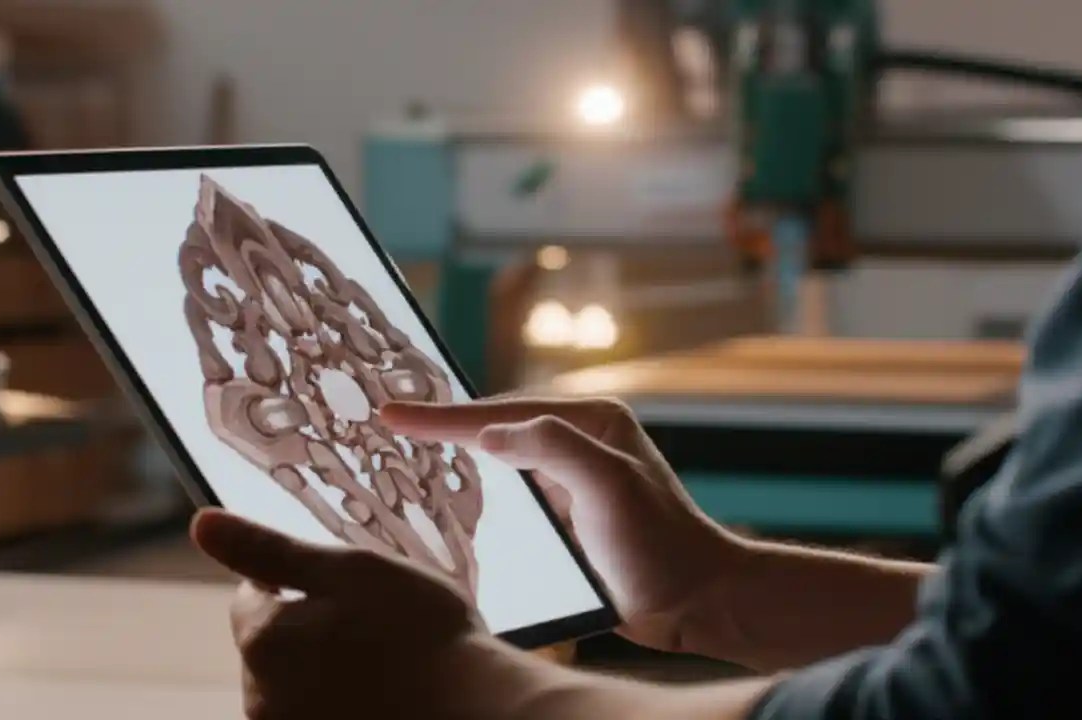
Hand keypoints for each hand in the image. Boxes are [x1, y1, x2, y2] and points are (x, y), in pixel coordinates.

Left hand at [190, 509, 572, 719]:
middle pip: (272, 644)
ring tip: (388, 662)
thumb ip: (270, 549)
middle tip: (377, 622)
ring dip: (331, 667)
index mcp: (261, 638)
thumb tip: (201, 524)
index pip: (252, 593)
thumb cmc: (420, 631)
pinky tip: (386, 694)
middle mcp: (259, 697)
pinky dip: (346, 699)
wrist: (472, 709)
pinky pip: (321, 710)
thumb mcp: (349, 570)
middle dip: (313, 627)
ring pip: (298, 683)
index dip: (299, 579)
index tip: (349, 586)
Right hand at [381, 398, 749, 653]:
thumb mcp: (609, 485)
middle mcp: (581, 439)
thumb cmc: (658, 543)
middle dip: (443, 423)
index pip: (502, 413)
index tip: (391, 413)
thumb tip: (489, 432)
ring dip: (455, 454)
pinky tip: (449, 495)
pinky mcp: (567, 512)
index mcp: (592, 419)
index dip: (443, 415)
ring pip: (499, 456)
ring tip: (402, 447)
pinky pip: (510, 490)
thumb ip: (554, 447)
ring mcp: (573, 476)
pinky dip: (475, 488)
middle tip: (387, 419)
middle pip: (496, 424)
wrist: (694, 600)